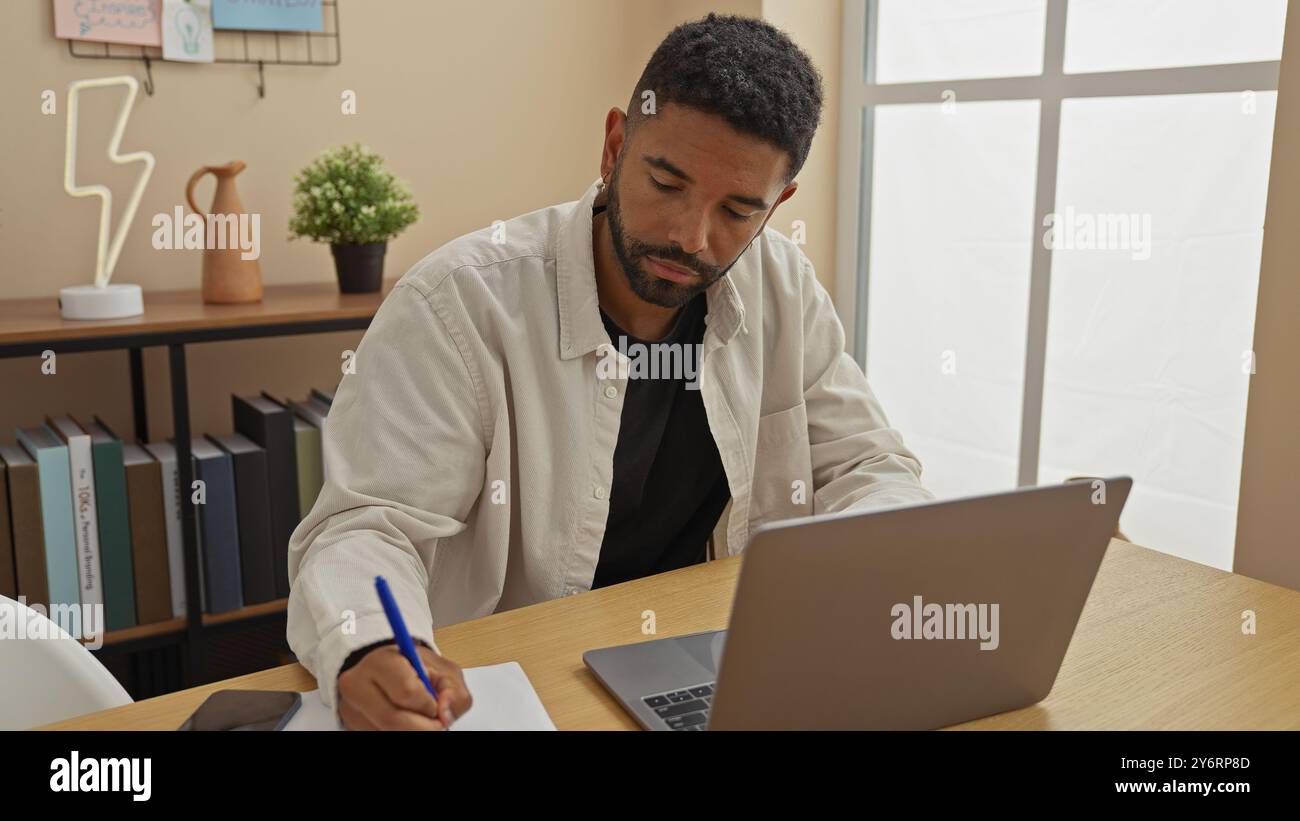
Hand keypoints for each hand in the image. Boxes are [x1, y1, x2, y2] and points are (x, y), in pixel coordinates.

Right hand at [337, 643, 472, 729]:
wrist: (388, 673)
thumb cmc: (418, 670)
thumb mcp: (443, 671)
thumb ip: (453, 691)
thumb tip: (445, 715)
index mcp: (381, 662)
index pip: (406, 691)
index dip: (428, 705)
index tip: (436, 706)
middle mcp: (356, 684)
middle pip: (392, 720)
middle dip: (423, 727)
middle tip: (437, 725)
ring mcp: (350, 708)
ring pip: (385, 731)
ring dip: (412, 732)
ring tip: (420, 720)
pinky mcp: (350, 725)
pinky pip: (379, 735)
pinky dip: (400, 734)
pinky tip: (406, 724)